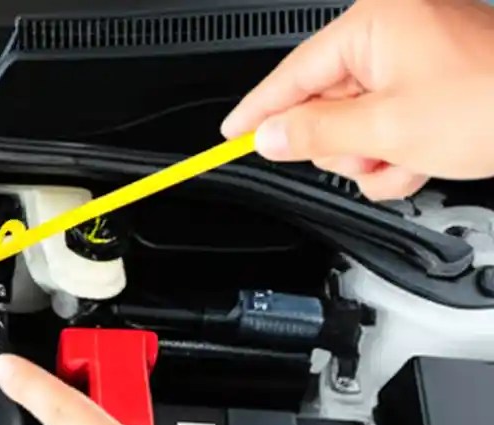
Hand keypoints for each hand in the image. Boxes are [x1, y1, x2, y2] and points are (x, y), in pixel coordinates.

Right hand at [221, 0, 493, 200]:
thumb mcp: (388, 130)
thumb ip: (316, 134)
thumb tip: (272, 136)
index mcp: (376, 23)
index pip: (292, 72)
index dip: (259, 111)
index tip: (231, 134)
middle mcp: (395, 29)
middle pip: (326, 103)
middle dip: (346, 144)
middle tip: (372, 156)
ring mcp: (418, 54)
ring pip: (359, 122)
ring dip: (377, 156)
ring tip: (412, 158)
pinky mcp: (436, 78)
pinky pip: (391, 122)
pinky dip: (402, 150)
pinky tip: (427, 157)